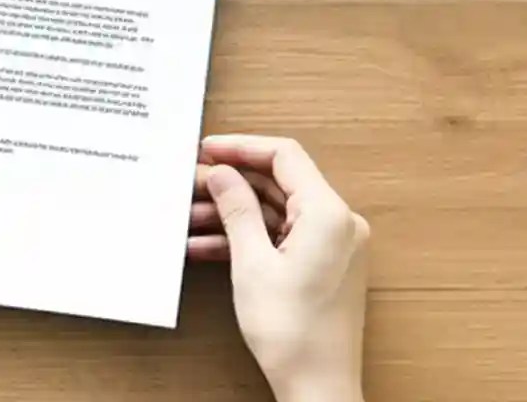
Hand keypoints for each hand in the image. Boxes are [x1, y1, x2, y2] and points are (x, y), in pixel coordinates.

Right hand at [188, 136, 369, 401]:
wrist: (318, 385)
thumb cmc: (294, 333)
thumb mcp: (252, 263)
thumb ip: (237, 210)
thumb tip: (223, 173)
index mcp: (328, 214)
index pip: (284, 156)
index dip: (241, 147)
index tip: (207, 150)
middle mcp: (338, 223)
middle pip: (279, 182)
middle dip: (231, 183)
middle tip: (190, 184)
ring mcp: (331, 244)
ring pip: (275, 211)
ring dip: (232, 213)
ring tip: (189, 218)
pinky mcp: (322, 263)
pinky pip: (280, 236)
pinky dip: (246, 237)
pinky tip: (205, 247)